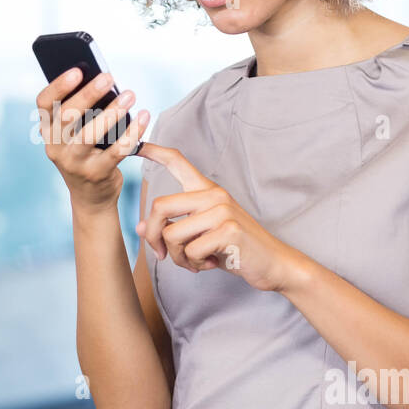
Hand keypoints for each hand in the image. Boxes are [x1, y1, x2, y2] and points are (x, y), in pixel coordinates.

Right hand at [35, 67, 149, 213]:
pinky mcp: (96, 173)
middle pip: (67, 116)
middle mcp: (56, 147)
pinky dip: (132, 132)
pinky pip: (117, 150)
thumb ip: (82, 112)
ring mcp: (74, 163)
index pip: (44, 104)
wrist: (91, 197)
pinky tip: (143, 117)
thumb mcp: (75, 135)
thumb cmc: (87, 154)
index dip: (58, 86)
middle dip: (89, 94)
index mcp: (48, 131)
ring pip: (89, 134)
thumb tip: (105, 83)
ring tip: (129, 95)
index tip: (77, 70)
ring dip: (112, 112)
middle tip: (109, 77)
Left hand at [136, 143, 298, 292]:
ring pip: (172, 234)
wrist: (273, 263)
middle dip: (154, 237)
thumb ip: (173, 228)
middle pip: (160, 206)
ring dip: (178, 258)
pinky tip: (210, 263)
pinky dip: (194, 265)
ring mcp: (222, 210)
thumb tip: (140, 228)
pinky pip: (191, 251)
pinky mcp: (229, 230)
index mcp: (206, 190)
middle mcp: (213, 194)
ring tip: (195, 262)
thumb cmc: (234, 248)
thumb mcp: (200, 236)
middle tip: (162, 255)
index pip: (176, 161)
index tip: (134, 143)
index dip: (153, 151)